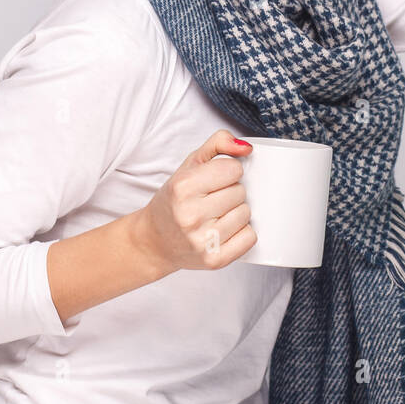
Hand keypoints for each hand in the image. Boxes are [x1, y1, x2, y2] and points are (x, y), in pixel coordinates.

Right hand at [135, 129, 256, 271]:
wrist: (154, 241)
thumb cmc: (175, 200)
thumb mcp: (190, 164)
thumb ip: (218, 143)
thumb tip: (246, 148)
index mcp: (182, 187)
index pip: (233, 169)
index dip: (228, 172)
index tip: (215, 180)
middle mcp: (190, 215)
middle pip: (240, 192)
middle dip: (230, 192)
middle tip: (212, 200)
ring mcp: (202, 241)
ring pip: (246, 214)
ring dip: (236, 212)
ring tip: (216, 216)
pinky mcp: (214, 260)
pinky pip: (250, 237)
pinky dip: (242, 233)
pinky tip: (224, 231)